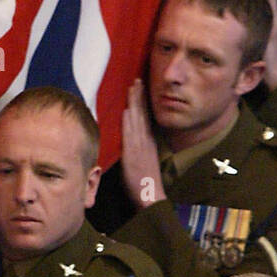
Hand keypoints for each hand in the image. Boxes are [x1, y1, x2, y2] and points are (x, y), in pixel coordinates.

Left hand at [121, 78, 163, 206]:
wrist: (151, 197)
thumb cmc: (145, 183)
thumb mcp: (145, 160)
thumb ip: (138, 148)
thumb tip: (131, 140)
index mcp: (149, 142)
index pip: (145, 117)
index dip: (142, 102)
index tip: (140, 87)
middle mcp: (146, 141)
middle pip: (142, 114)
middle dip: (139, 96)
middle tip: (136, 79)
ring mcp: (140, 147)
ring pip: (136, 120)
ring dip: (134, 103)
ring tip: (132, 87)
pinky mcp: (133, 155)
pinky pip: (130, 134)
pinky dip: (128, 121)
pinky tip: (126, 110)